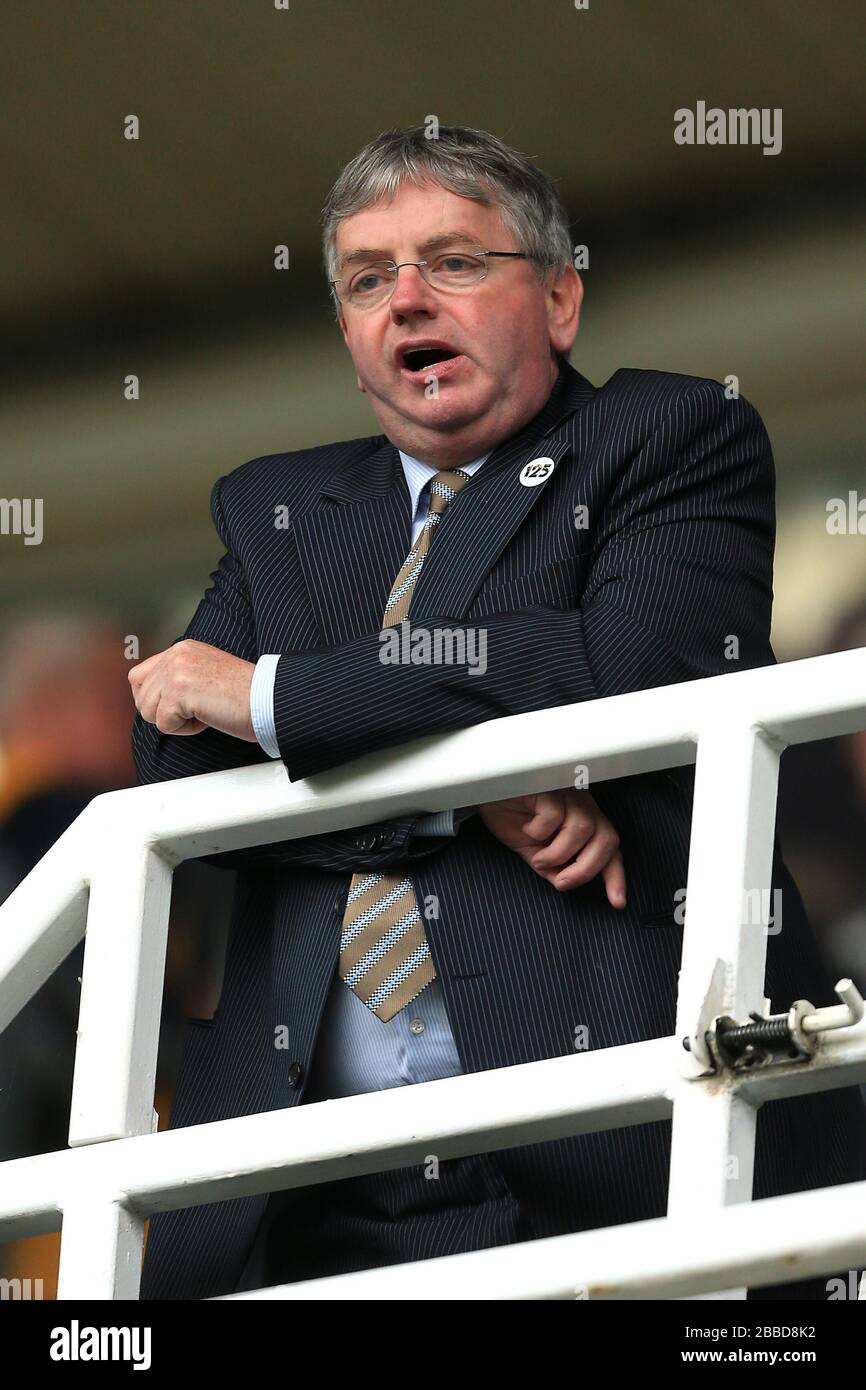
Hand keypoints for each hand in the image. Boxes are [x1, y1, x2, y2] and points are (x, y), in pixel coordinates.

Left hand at [128, 639, 256, 740]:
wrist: (267, 698)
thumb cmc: (245, 693)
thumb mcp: (206, 673)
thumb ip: (178, 676)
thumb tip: (154, 697)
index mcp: (183, 649)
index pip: (139, 675)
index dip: (154, 698)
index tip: (177, 706)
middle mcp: (177, 655)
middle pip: (140, 695)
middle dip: (163, 712)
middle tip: (194, 711)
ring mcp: (176, 672)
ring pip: (148, 711)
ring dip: (175, 721)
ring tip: (203, 712)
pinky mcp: (179, 692)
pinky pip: (164, 724)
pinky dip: (185, 730)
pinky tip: (206, 718)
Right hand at [476, 788, 625, 906]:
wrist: (485, 796)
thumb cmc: (512, 817)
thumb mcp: (535, 852)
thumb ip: (555, 867)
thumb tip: (567, 883)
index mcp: (584, 821)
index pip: (610, 850)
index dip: (616, 876)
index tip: (617, 902)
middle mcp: (582, 806)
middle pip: (607, 838)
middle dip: (586, 868)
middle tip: (561, 882)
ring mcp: (566, 794)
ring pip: (583, 828)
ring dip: (558, 853)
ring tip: (537, 857)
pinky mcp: (548, 787)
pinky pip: (554, 815)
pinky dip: (540, 831)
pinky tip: (527, 828)